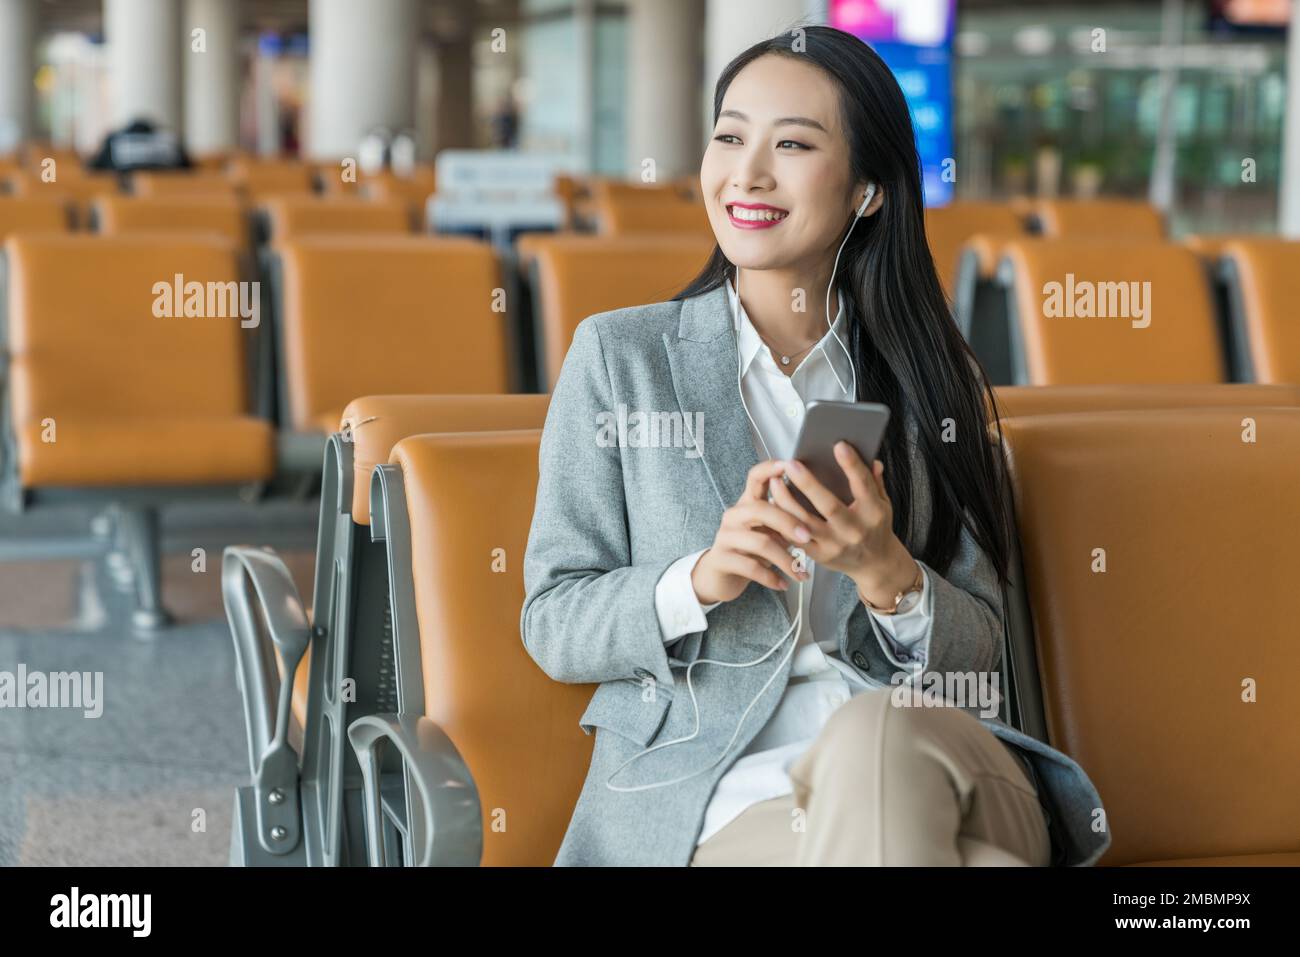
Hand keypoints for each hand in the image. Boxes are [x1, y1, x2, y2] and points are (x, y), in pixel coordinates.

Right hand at [690, 460, 814, 604]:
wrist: (720, 575)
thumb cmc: (751, 549)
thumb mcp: (768, 530)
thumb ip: (784, 518)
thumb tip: (818, 508)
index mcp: (747, 503)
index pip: (755, 477)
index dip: (770, 469)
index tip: (789, 465)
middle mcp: (734, 516)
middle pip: (761, 509)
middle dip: (788, 522)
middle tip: (808, 537)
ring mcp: (725, 537)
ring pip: (760, 542)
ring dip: (786, 560)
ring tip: (802, 573)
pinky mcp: (721, 559)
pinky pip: (751, 567)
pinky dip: (772, 577)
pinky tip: (784, 584)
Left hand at [768, 441, 918, 603]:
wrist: (875, 564)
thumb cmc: (876, 528)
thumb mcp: (884, 504)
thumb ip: (876, 482)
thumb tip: (873, 460)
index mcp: (873, 512)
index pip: (863, 485)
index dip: (851, 465)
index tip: (839, 446)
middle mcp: (854, 529)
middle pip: (828, 505)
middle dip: (808, 484)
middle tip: (791, 464)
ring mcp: (835, 544)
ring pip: (806, 522)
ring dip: (787, 501)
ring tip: (775, 481)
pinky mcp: (820, 555)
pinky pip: (796, 538)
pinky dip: (783, 521)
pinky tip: (774, 505)